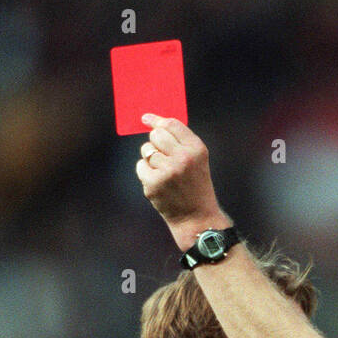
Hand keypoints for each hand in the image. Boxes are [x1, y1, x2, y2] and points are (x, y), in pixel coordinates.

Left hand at [136, 114, 230, 250]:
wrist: (197, 218)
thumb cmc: (195, 187)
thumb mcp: (197, 161)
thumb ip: (180, 142)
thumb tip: (153, 124)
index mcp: (196, 149)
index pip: (172, 125)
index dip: (156, 120)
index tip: (146, 118)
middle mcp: (183, 158)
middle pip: (156, 135)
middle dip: (155, 142)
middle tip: (162, 156)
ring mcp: (168, 171)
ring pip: (146, 150)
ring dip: (151, 160)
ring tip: (164, 174)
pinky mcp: (154, 183)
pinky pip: (140, 166)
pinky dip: (145, 173)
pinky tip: (158, 183)